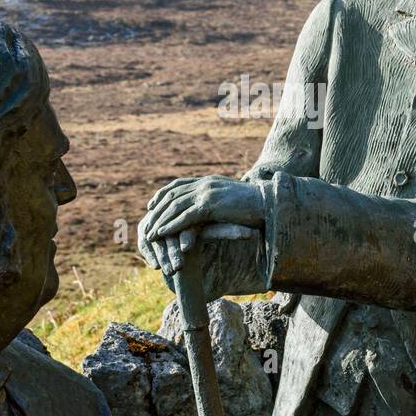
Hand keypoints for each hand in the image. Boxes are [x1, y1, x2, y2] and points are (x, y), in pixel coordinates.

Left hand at [137, 176, 265, 273]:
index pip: (178, 185)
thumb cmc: (255, 205)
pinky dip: (170, 226)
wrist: (270, 204)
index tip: (151, 204)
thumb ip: (218, 200)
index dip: (163, 194)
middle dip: (157, 210)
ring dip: (160, 221)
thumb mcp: (232, 199)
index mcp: (209, 180)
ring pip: (175, 206)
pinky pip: (184, 217)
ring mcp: (207, 193)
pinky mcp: (210, 205)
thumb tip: (213, 207)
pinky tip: (161, 234)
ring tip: (149, 233)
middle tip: (145, 222)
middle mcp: (205, 184)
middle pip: (172, 195)